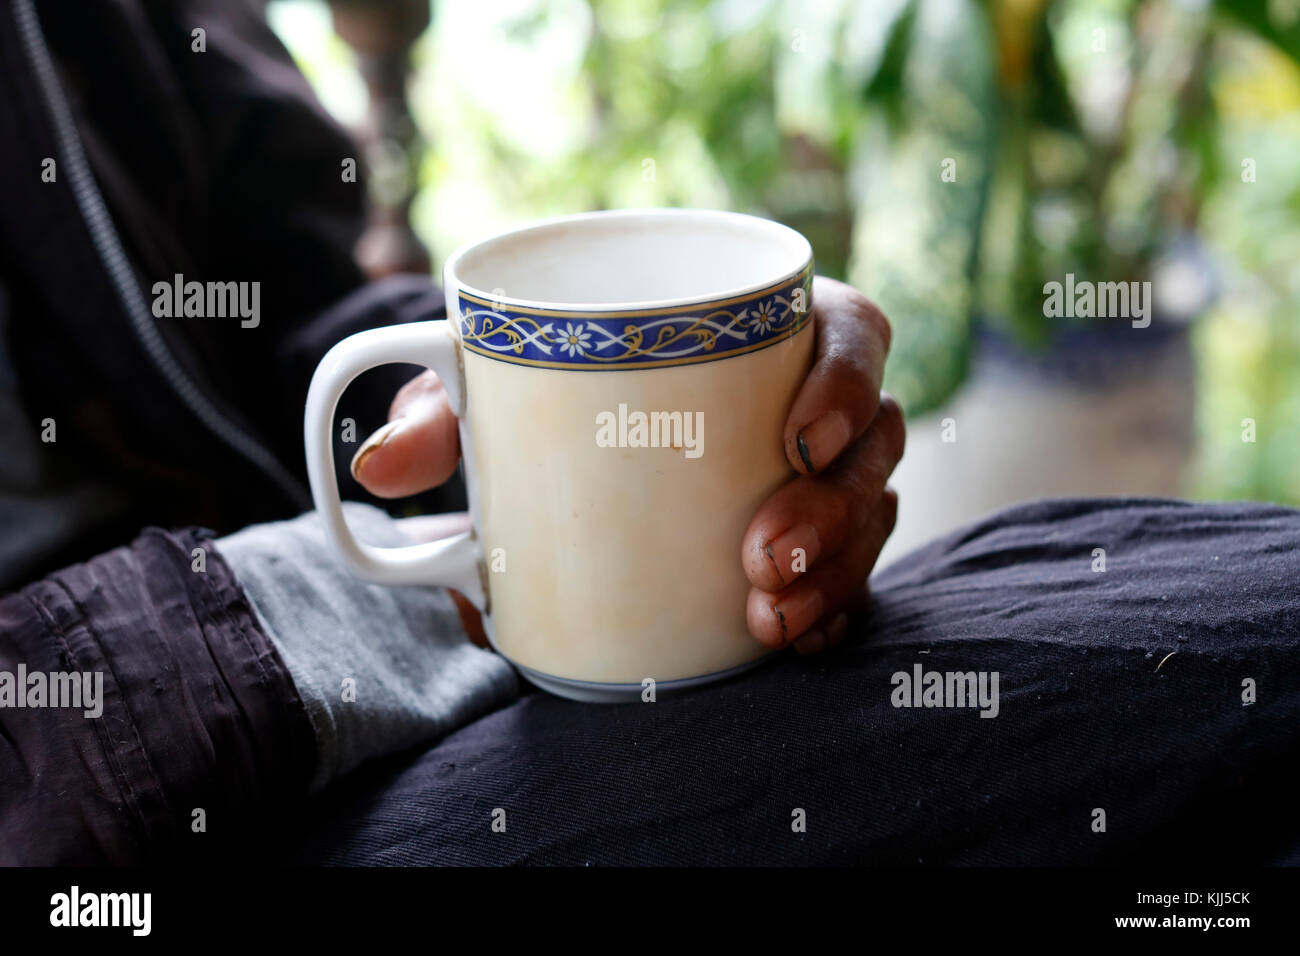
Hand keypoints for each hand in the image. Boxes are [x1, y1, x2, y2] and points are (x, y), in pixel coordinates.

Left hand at [351, 275, 903, 655]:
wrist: (556, 466)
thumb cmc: (539, 402)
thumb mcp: (494, 397)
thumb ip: (444, 416)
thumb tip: (381, 467)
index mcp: (763, 338)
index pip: (851, 331)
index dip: (848, 378)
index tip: (798, 437)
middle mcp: (809, 408)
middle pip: (873, 442)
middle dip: (831, 509)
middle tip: (760, 557)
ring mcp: (821, 482)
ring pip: (870, 516)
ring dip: (835, 573)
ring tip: (768, 618)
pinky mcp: (814, 548)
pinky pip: (856, 578)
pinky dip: (835, 613)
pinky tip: (799, 643)